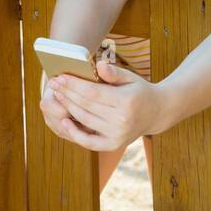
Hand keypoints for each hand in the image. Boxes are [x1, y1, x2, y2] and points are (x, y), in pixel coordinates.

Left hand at [43, 59, 161, 151]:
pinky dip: (75, 133)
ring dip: (68, 108)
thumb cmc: (139, 91)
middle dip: (67, 93)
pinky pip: (89, 142)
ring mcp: (117, 135)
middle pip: (86, 106)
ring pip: (85, 120)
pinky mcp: (113, 145)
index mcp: (126, 102)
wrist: (156, 113)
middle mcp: (122, 121)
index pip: (93, 93)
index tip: (60, 76)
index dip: (74, 85)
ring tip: (58, 95)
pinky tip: (64, 122)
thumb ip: (114, 72)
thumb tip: (98, 65)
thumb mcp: (130, 77)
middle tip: (54, 83)